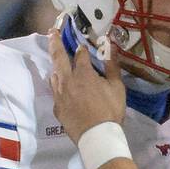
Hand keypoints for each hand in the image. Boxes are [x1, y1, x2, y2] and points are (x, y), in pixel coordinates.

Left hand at [48, 21, 125, 143]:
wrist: (97, 136)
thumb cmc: (110, 111)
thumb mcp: (117, 87)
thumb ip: (112, 66)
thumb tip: (111, 46)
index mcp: (83, 74)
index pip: (80, 55)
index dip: (82, 49)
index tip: (83, 46)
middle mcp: (67, 80)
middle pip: (58, 57)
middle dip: (55, 42)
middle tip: (52, 32)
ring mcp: (59, 94)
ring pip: (54, 75)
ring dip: (55, 66)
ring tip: (57, 61)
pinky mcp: (57, 107)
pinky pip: (55, 91)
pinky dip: (57, 85)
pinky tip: (61, 86)